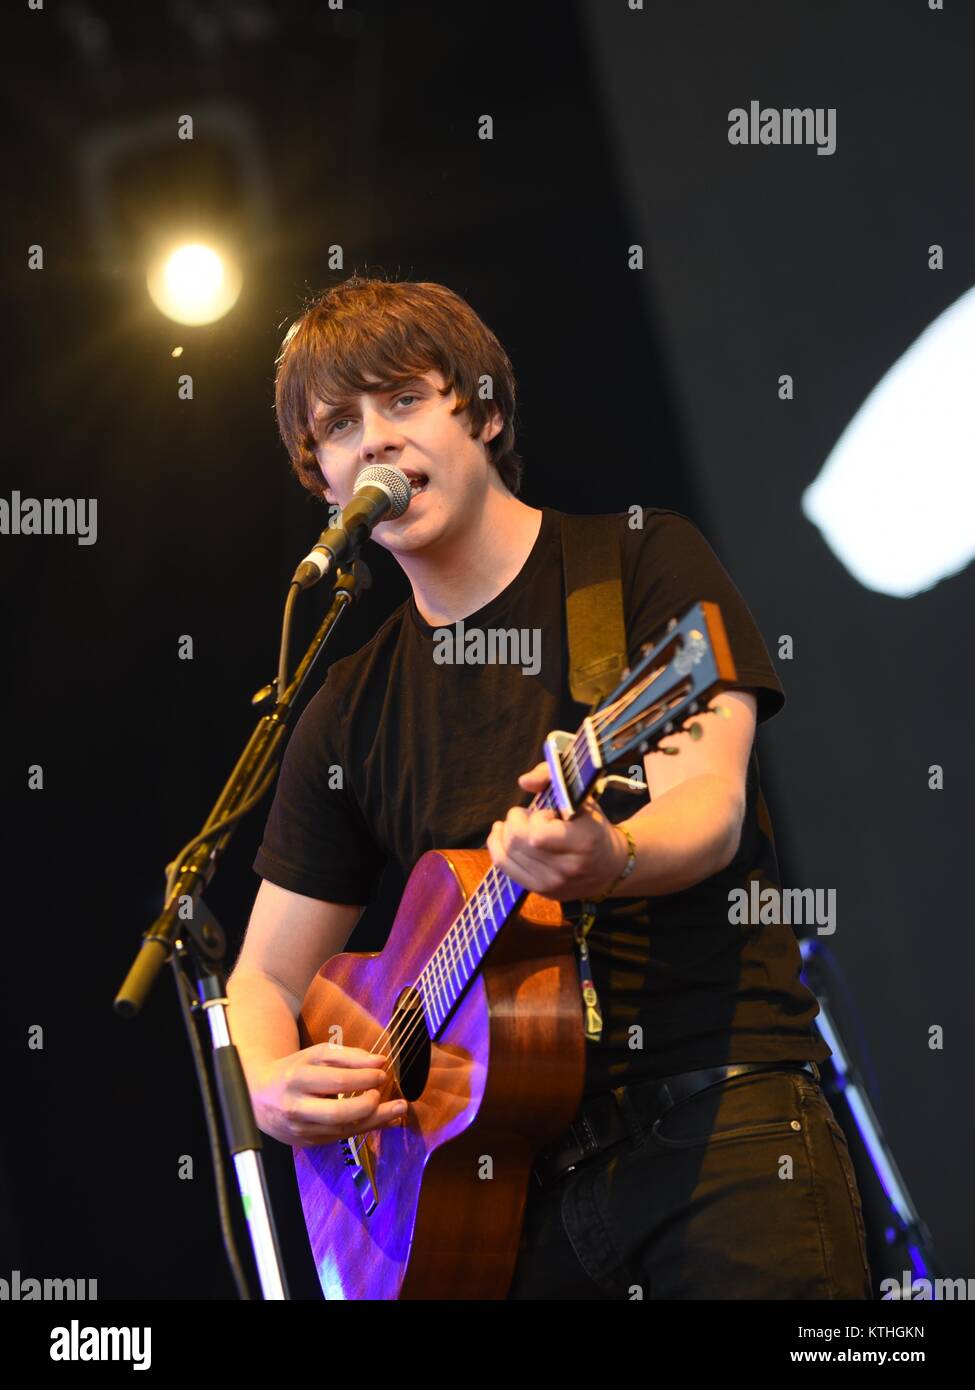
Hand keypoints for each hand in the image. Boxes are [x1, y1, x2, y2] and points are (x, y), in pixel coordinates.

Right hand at [250, 1042, 407, 1147]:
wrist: (258, 1096)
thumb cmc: (293, 1070)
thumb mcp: (315, 1056)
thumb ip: (348, 1056)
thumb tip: (379, 1061)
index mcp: (297, 1080)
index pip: (337, 1081)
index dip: (364, 1078)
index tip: (381, 1072)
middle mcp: (297, 1108)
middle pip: (339, 1113)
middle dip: (368, 1105)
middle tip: (382, 1092)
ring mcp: (301, 1130)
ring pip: (343, 1130)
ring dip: (375, 1121)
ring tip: (399, 1110)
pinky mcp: (308, 1143)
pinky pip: (341, 1138)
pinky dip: (365, 1129)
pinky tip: (384, 1120)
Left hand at [486, 761, 628, 899]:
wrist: (608, 867)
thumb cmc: (591, 825)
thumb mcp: (582, 796)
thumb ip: (552, 776)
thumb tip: (524, 781)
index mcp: (583, 842)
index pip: (537, 835)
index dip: (536, 818)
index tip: (548, 813)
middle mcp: (566, 868)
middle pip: (517, 841)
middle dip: (516, 820)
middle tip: (530, 815)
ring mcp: (551, 884)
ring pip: (506, 853)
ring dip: (507, 831)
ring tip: (521, 825)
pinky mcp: (539, 891)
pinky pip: (503, 866)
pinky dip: (497, 844)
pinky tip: (502, 833)